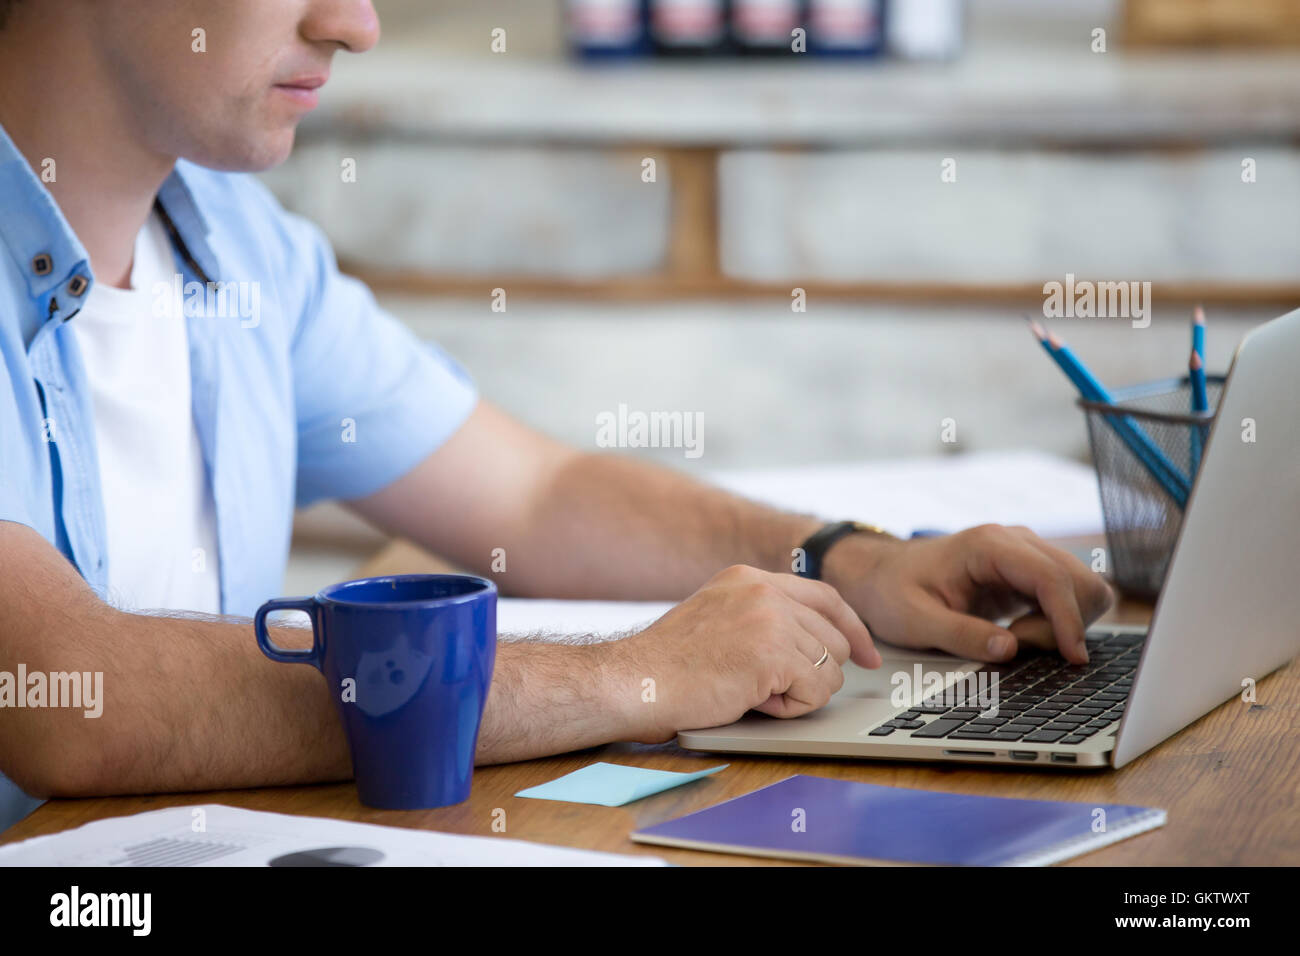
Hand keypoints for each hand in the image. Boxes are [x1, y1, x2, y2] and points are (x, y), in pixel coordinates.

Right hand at [614, 565, 881, 741]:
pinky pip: (816, 691)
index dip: (852, 629)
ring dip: (798, 692)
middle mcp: (763, 589)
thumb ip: (760, 616)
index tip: (868, 654)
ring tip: (752, 692)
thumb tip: (814, 641)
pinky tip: (752, 700)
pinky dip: (790, 708)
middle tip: (769, 688)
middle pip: (834, 638)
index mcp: (749, 577)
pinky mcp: (772, 653)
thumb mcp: (718, 618)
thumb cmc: (667, 667)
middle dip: (814, 673)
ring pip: (830, 668)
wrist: (635, 682)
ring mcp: (770, 618)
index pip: (826, 597)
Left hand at [824, 524, 1114, 664]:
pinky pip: (1068, 597)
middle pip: (1079, 580)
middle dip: (1065, 623)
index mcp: (988, 545)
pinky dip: (1058, 622)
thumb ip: (961, 635)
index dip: (1068, 618)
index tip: (1072, 657)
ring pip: (1082, 588)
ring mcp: (1026, 555)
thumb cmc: (892, 592)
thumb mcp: (915, 621)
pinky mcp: (1028, 574)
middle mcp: (1015, 542)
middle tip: (1022, 648)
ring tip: (1016, 640)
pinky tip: (1021, 635)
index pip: (1051, 576)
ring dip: (1063, 623)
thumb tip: (1009, 650)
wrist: (880, 576)